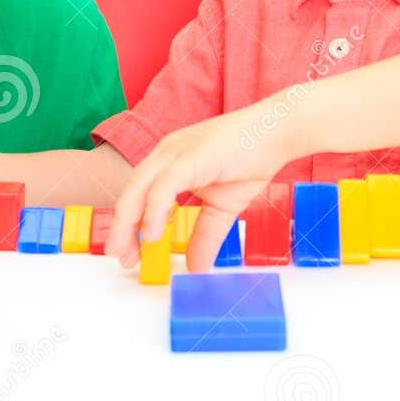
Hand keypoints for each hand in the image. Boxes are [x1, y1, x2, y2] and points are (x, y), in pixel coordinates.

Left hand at [104, 104, 296, 271]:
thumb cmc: (252, 159)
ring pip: (140, 187)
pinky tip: (152, 234)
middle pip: (131, 191)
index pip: (140, 194)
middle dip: (121, 227)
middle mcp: (167, 153)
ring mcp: (177, 152)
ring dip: (129, 222)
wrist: (279, 132)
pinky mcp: (192, 156)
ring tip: (127, 251)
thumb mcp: (223, 208)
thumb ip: (206, 236)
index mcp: (171, 162)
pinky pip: (165, 185)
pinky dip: (155, 210)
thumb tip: (197, 268)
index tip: (129, 252)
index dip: (130, 224)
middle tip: (119, 257)